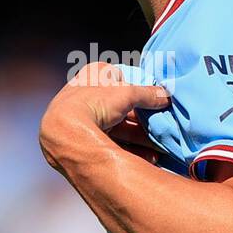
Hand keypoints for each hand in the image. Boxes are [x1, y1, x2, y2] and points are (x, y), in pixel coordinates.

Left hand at [39, 63, 170, 171]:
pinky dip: (130, 149)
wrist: (66, 134)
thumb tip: (166, 96)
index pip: (118, 77)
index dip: (136, 89)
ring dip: (139, 137)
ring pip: (117, 127)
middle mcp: (84, 95)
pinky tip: (148, 158)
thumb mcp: (127, 93)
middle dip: (141, 120)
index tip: (151, 102)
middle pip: (120, 107)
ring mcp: (81, 119)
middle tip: (160, 129)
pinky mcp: (83, 140)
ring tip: (159, 148)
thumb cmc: (95, 102)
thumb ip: (148, 94)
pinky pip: (111, 143)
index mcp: (91, 75)